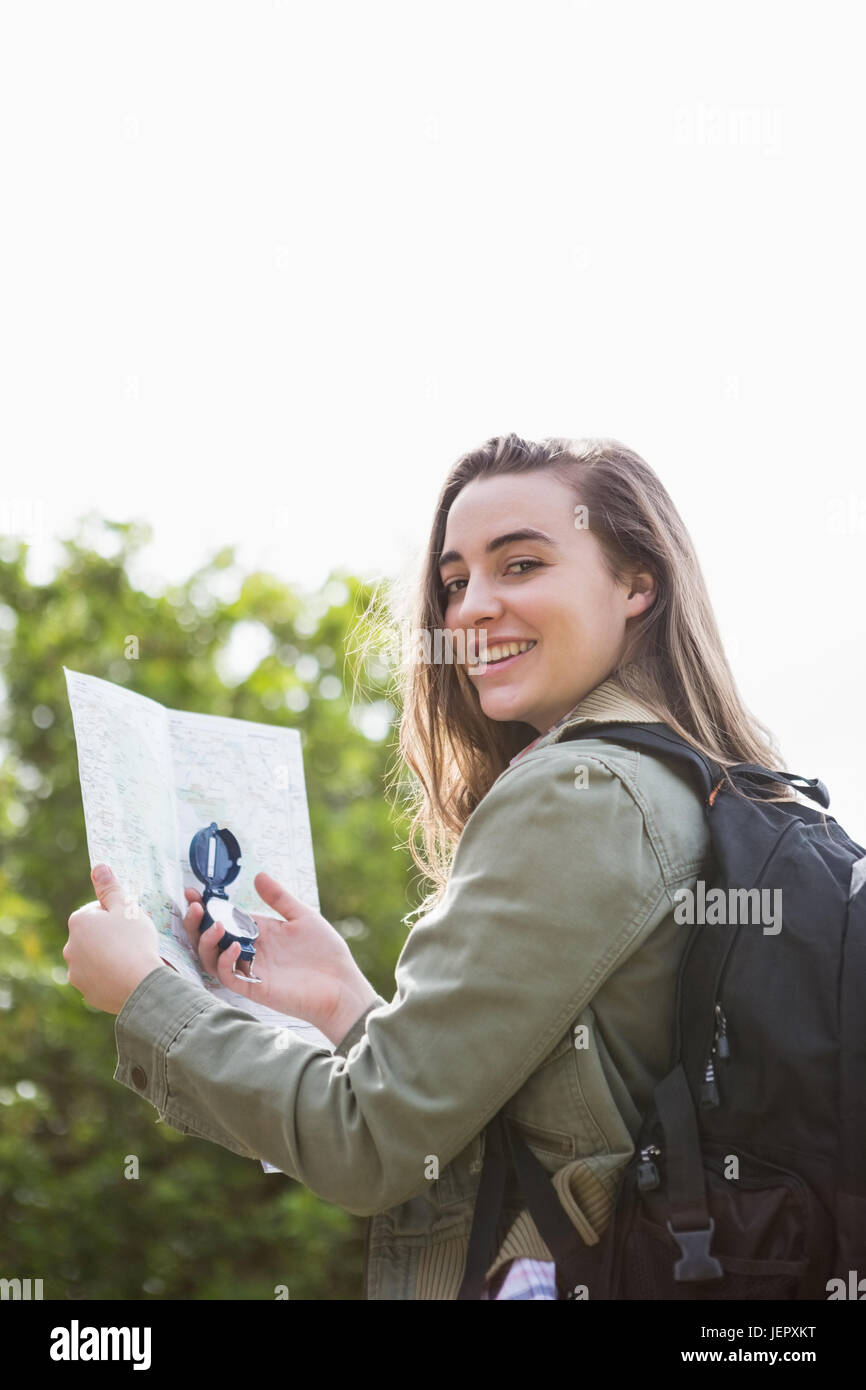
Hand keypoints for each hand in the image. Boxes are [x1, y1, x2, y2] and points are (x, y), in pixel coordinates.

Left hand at [65, 865, 166, 1013]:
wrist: (140, 985)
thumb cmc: (134, 941)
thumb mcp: (126, 908)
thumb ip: (110, 888)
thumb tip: (98, 867)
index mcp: (79, 922)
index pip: (96, 910)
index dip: (115, 913)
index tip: (130, 921)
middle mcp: (70, 947)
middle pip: (93, 935)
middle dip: (109, 935)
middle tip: (133, 940)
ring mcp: (76, 972)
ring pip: (94, 958)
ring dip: (108, 956)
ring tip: (131, 960)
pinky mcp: (86, 992)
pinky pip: (99, 979)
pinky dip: (109, 976)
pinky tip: (126, 975)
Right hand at [182, 872, 379, 1044]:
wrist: (341, 985)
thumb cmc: (326, 952)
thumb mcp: (303, 916)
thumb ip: (279, 898)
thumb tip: (258, 875)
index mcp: (259, 933)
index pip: (224, 918)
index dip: (207, 906)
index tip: (193, 892)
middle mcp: (249, 950)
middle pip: (210, 938)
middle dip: (196, 922)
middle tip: (194, 906)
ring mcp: (249, 969)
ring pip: (210, 958)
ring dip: (206, 941)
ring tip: (215, 924)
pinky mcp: (253, 987)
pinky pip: (227, 976)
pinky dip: (225, 960)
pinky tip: (234, 946)